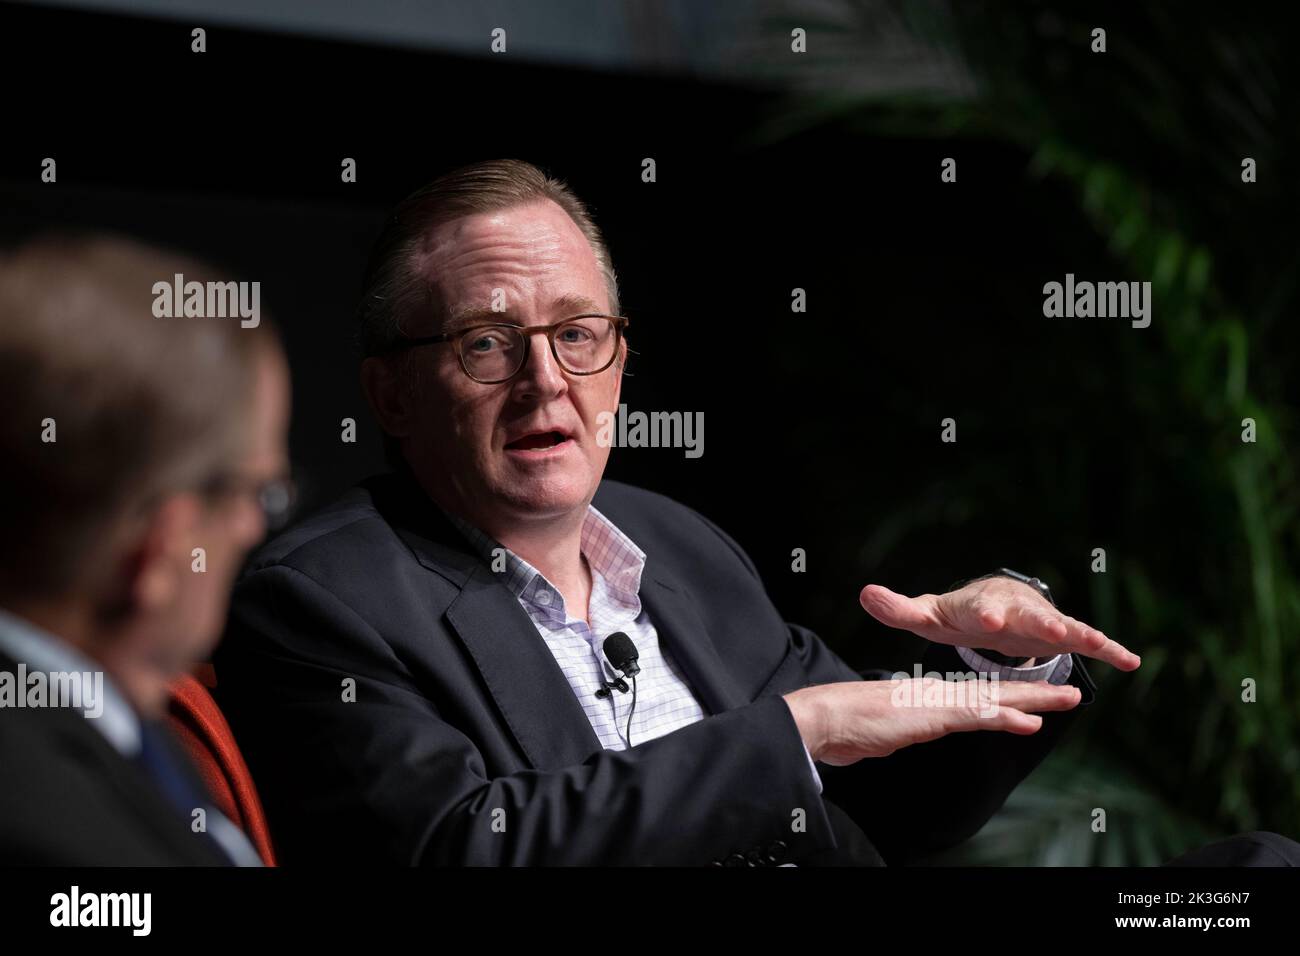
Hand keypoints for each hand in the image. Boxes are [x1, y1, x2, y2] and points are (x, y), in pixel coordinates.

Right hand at [783, 677, 1081, 765]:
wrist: (824, 717)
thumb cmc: (844, 726)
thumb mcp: (880, 730)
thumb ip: (895, 730)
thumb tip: (891, 736)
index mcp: (925, 696)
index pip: (976, 695)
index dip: (1007, 696)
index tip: (1033, 699)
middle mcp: (936, 693)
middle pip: (995, 692)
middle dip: (1034, 693)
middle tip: (1070, 692)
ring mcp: (936, 702)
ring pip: (996, 698)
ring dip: (1035, 700)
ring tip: (1069, 699)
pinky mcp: (933, 715)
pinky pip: (978, 716)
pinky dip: (1006, 718)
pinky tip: (1031, 722)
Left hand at [859, 577, 1140, 670]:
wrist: (993, 603)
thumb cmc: (958, 613)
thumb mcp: (928, 614)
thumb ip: (899, 608)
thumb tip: (865, 593)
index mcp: (981, 604)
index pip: (980, 608)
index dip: (984, 614)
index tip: (989, 622)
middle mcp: (1016, 609)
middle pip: (1028, 615)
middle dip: (1040, 621)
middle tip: (1054, 629)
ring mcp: (1042, 620)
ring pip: (1064, 627)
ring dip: (1083, 635)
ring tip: (1102, 646)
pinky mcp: (1061, 634)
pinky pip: (1087, 641)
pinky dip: (1108, 649)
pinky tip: (1131, 661)